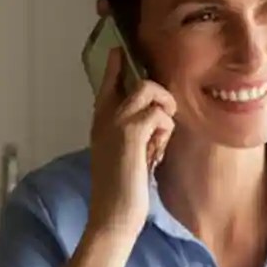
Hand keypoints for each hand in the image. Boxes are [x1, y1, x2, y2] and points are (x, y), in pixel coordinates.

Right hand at [87, 48, 175, 238]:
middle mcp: (104, 117)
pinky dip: (165, 131)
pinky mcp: (131, 134)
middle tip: (164, 126)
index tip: (118, 50)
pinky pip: (160, 114)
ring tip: (160, 141)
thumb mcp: (128, 157)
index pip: (108, 83)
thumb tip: (159, 122)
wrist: (113, 217)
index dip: (116, 65)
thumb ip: (137, 136)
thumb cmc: (123, 192)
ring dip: (165, 112)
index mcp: (101, 122)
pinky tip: (157, 153)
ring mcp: (116, 123)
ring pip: (150, 90)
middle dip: (161, 98)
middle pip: (139, 81)